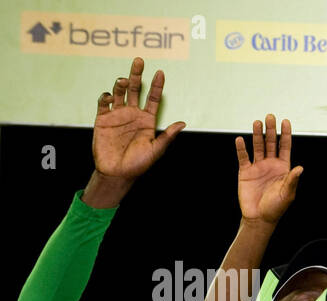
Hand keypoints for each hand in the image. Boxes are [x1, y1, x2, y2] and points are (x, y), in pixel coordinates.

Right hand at [92, 58, 183, 183]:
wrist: (117, 173)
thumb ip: (167, 136)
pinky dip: (106, 96)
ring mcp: (117, 115)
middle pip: (136, 90)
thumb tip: (183, 123)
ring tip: (125, 80)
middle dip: (137, 74)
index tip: (160, 72)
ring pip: (119, 92)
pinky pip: (103, 103)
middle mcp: (132, 114)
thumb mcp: (156, 150)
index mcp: (147, 120)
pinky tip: (110, 96)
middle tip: (140, 60)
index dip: (157, 86)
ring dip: (122, 84)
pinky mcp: (102, 118)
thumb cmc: (138, 164)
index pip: (153, 98)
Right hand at [235, 114, 302, 227]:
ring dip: (257, 134)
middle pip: (270, 143)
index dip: (285, 135)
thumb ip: (292, 179)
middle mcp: (270, 164)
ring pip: (257, 147)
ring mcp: (258, 166)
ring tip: (257, 123)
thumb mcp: (287, 194)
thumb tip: (300, 168)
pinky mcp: (245, 171)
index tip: (286, 122)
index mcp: (283, 168)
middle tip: (270, 117)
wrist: (259, 218)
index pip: (285, 147)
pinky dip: (242, 148)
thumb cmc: (275, 208)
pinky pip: (243, 157)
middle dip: (271, 130)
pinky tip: (241, 140)